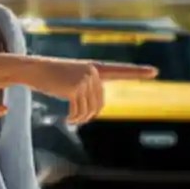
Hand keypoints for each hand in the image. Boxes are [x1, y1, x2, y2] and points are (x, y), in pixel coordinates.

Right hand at [31, 59, 157, 124]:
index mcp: (95, 68)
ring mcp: (85, 79)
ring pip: (91, 109)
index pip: (120, 70)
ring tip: (72, 120)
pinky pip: (80, 111)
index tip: (155, 71)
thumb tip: (95, 110)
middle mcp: (93, 72)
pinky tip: (68, 120)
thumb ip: (88, 90)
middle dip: (90, 114)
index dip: (138, 72)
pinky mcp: (75, 88)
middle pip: (100, 102)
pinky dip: (75, 119)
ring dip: (81, 119)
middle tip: (76, 119)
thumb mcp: (74, 80)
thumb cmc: (53, 76)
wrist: (35, 69)